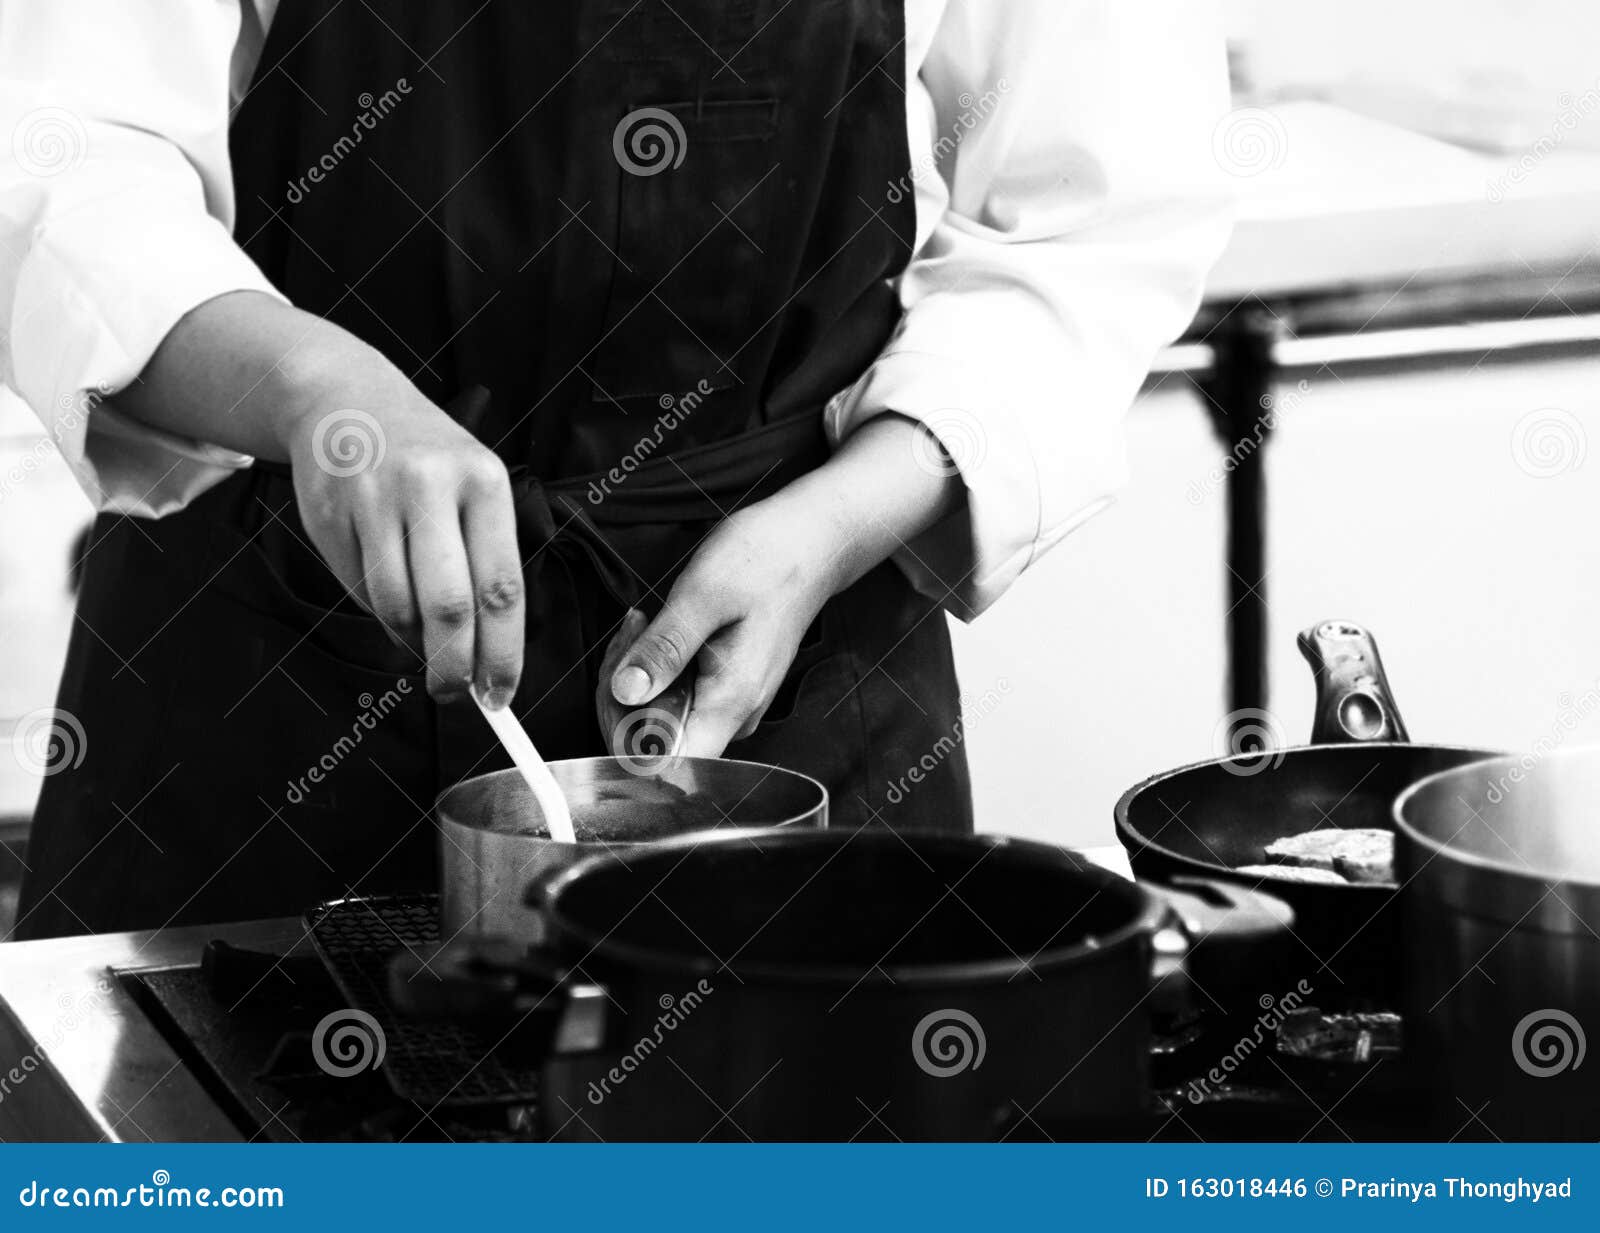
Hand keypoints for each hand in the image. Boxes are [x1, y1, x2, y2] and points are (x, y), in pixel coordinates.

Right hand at [281, 362, 524, 706]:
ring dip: (410, 638)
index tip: (501, 694)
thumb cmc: (427, 459)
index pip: (502, 588)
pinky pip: (358, 589)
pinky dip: (376, 609)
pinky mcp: (329, 514)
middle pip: (449, 607)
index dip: (503, 653)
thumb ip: (483, 564)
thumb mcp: (475, 489)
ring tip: (419, 634)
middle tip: (453, 692)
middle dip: (453, 665)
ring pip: (396, 605)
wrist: (346, 400)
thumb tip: (485, 657)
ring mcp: (374, 499)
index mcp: (484, 483)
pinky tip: (385, 586)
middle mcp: (431, 487)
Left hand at [606, 497, 841, 755]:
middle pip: (654, 742)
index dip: (627, 734)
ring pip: (659, 719)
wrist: (810, 544)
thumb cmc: (767, 561)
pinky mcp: (723, 690)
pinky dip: (654, 668)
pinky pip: (674, 698)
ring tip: (645, 623)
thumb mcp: (704, 595)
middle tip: (631, 633)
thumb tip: (625, 693)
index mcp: (731, 701)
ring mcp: (730, 705)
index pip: (667, 764)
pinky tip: (657, 631)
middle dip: (623, 692)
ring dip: (635, 676)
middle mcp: (733, 715)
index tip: (620, 681)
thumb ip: (664, 649)